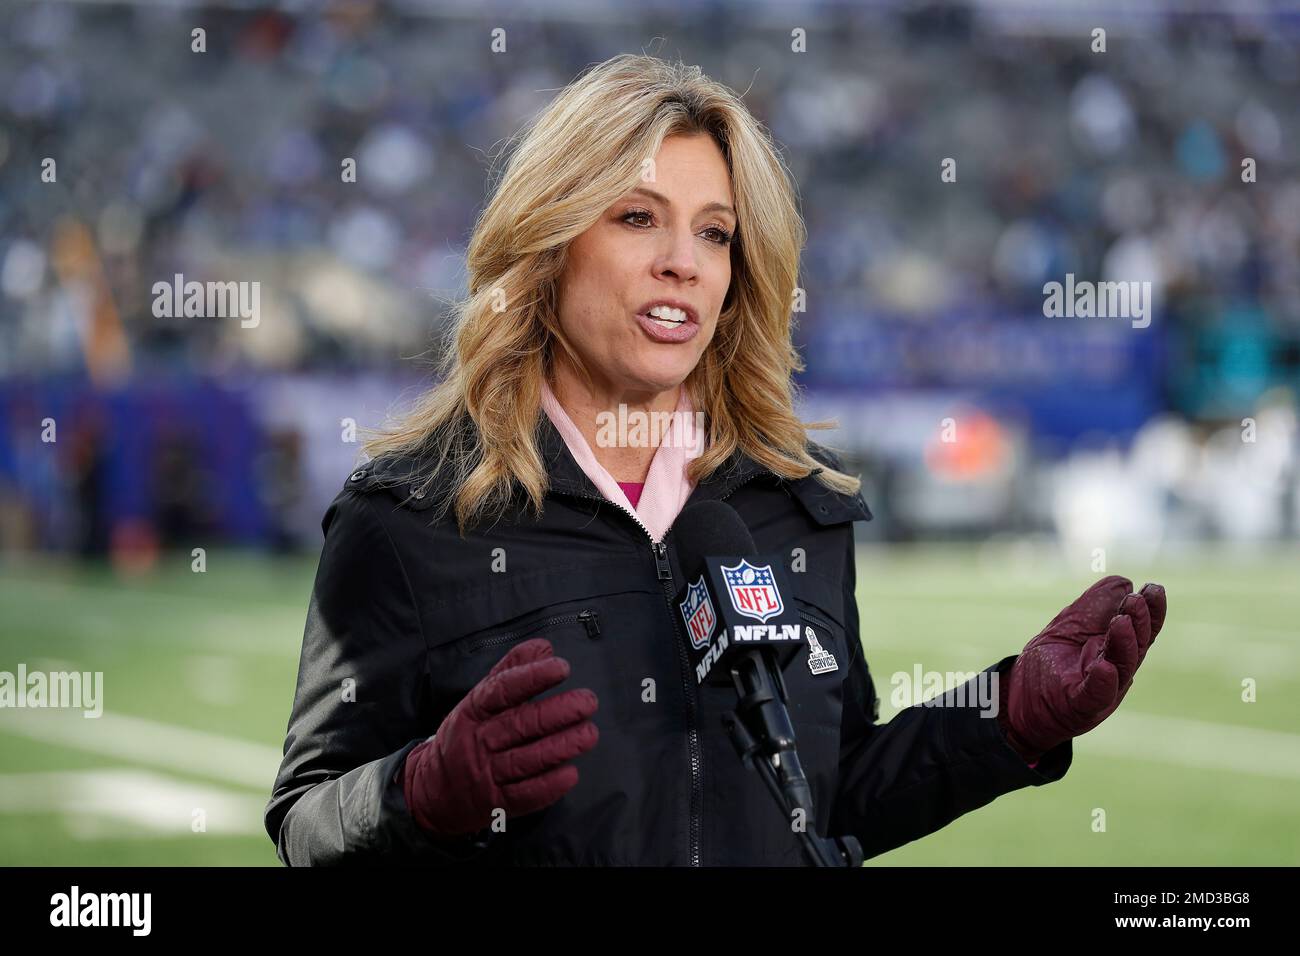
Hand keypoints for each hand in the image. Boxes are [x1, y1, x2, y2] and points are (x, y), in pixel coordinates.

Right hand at [402, 637, 598, 837]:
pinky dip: (549, 785)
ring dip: (561, 747)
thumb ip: (512, 671)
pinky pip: (525, 795)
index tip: (561, 668)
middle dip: (557, 713)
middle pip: (520, 725)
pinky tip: (570, 774)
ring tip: (589, 734)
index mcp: (473, 711)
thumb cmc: (466, 735)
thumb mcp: (479, 699)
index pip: (502, 690)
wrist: (432, 791)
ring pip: (526, 760)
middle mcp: (479, 741)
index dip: (532, 678)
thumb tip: (544, 648)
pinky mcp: (497, 803)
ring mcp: (487, 774)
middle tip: (588, 702)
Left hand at [998, 576, 1166, 761]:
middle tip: (1136, 599)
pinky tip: (1104, 666)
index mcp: (1116, 649)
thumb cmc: (1050, 661)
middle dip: (1140, 622)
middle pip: (1137, 646)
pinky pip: (1095, 695)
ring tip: (1122, 621)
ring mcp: (1101, 689)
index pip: (1141, 629)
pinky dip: (1103, 682)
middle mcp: (1116, 669)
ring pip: (1121, 668)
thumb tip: (1124, 582)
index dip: (1151, 610)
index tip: (1155, 588)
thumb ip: (1095, 605)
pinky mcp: (1080, 705)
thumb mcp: (1071, 625)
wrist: (1020, 697)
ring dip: (1124, 644)